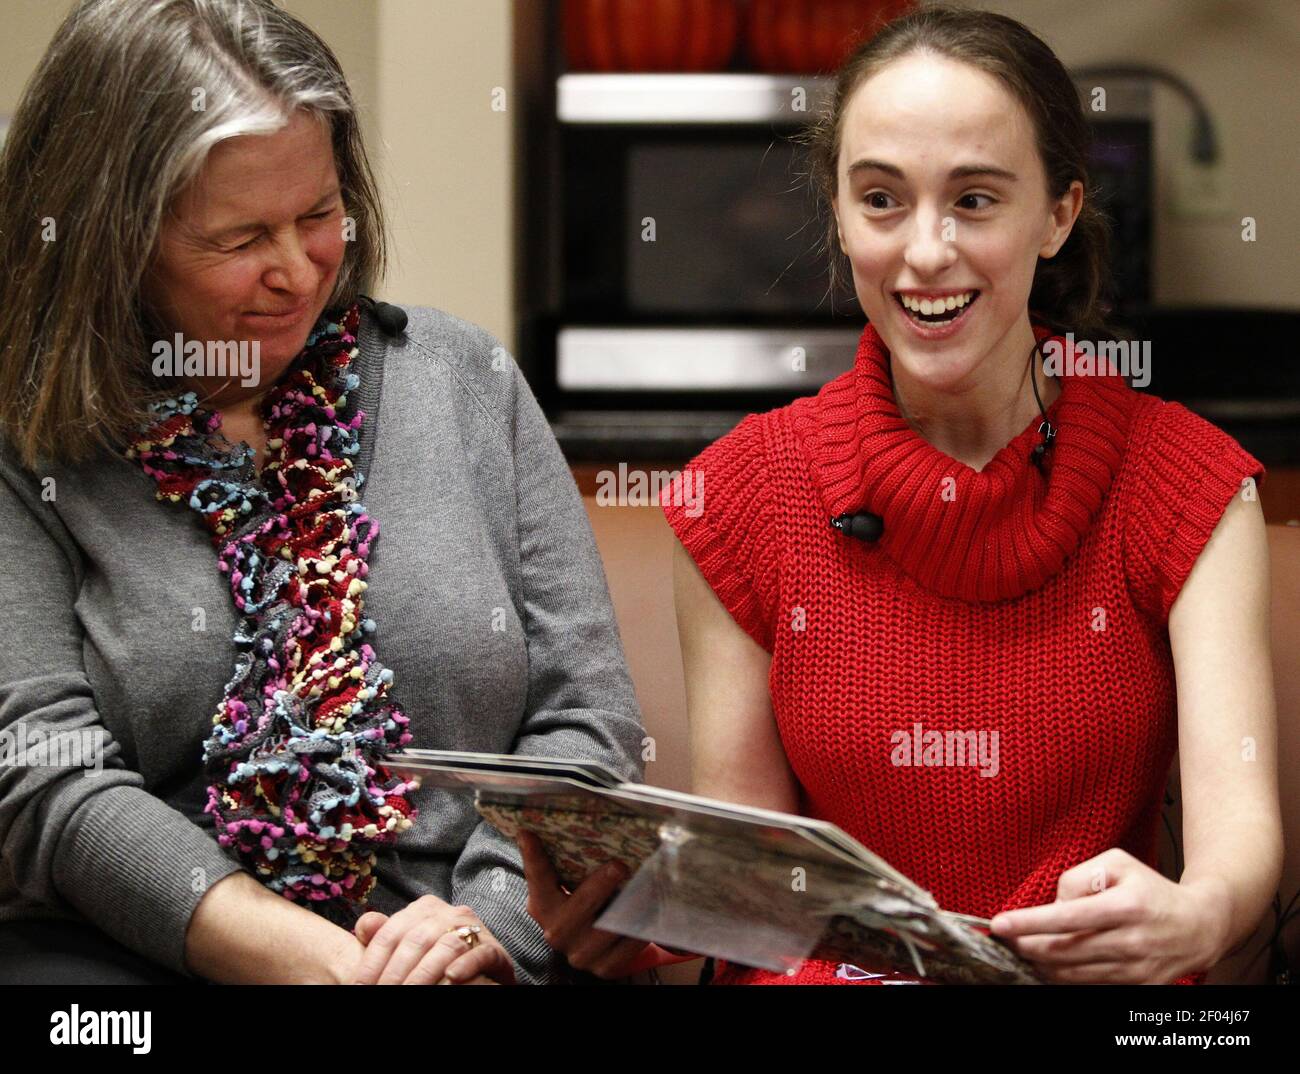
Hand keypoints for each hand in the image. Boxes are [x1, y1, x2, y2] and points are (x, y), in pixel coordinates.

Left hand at [351, 894, 516, 984]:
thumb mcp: (409, 944)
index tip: (360, 986)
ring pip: (446, 946)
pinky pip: (480, 953)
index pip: (391, 932)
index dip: (372, 962)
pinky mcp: (493, 948)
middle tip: (383, 995)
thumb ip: (384, 935)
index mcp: (423, 909)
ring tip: (408, 994)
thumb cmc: (436, 957)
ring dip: (424, 974)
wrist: (483, 964)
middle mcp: (449, 912)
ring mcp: (474, 928)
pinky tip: (451, 978)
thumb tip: (364, 924)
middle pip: (416, 940)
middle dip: (395, 973)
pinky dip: (466, 965)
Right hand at [517, 829, 657, 978]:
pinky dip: (642, 928)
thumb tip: (577, 822)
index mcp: (543, 906)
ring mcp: (581, 953)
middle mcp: (557, 931)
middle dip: (600, 885)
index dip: (533, 856)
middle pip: (580, 904)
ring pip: (610, 926)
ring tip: (650, 885)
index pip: (537, 878)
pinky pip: (629, 945)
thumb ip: (568, 865)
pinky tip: (654, 911)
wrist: (592, 949)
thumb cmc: (582, 905)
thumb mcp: (568, 888)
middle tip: (619, 866)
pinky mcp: (605, 968)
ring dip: (633, 904)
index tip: (528, 833)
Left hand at [989, 848, 1229, 983]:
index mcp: (1126, 906)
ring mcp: (1136, 969)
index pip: (1067, 918)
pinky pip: (1090, 984)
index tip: (1000, 924)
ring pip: (1073, 973)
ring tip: (1023, 950)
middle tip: (1004, 939)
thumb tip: (1053, 906)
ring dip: (1041, 964)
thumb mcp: (1117, 864)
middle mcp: (1132, 941)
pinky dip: (1064, 976)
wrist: (1199, 926)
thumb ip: (1078, 877)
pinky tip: (1049, 964)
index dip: (1029, 923)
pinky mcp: (1139, 987)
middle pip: (1064, 951)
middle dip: (1026, 946)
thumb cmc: (1151, 890)